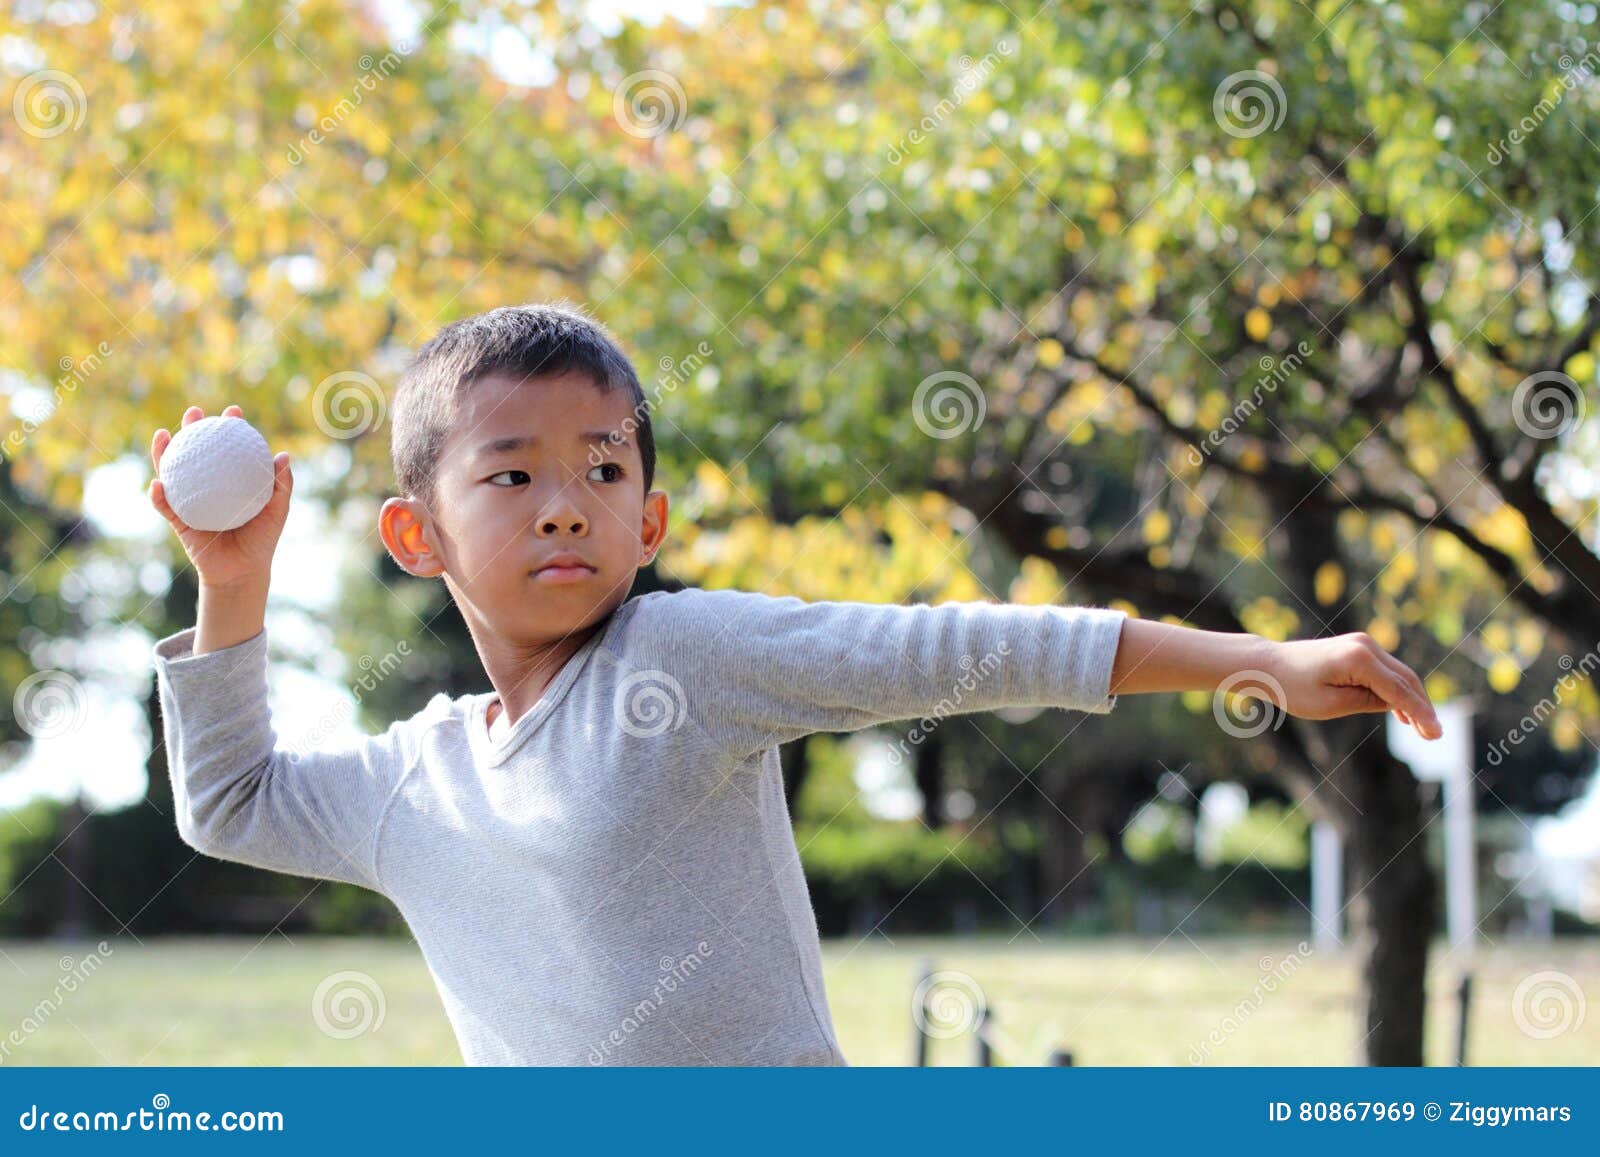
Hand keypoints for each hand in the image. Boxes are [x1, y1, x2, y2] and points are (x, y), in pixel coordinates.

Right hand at [148, 404, 291, 591]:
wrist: (243, 571)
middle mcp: (208, 485)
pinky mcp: (178, 520)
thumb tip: (283, 456)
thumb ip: (281, 485)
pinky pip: (165, 506)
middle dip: (192, 428)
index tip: (233, 412)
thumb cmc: (262, 539)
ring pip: (173, 471)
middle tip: (195, 413)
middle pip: (196, 451)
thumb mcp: (277, 511)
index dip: (229, 427)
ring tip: (164, 435)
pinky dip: (159, 495)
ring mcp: (190, 500)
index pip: (229, 448)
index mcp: (231, 479)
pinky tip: (157, 484)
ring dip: (165, 451)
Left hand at [1262, 632, 1440, 738]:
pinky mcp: (1357, 648)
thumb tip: (1395, 703)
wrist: (1268, 665)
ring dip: (1412, 699)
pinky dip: (1397, 690)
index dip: (1420, 713)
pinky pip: (1386, 671)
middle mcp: (1365, 645)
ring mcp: (1363, 643)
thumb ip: (1367, 703)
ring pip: (1399, 674)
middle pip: (1406, 679)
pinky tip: (1403, 713)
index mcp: (1359, 659)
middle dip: (1422, 707)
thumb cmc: (1292, 688)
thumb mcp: (1330, 705)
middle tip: (1434, 735)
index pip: (1399, 690)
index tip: (1436, 734)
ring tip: (1423, 728)